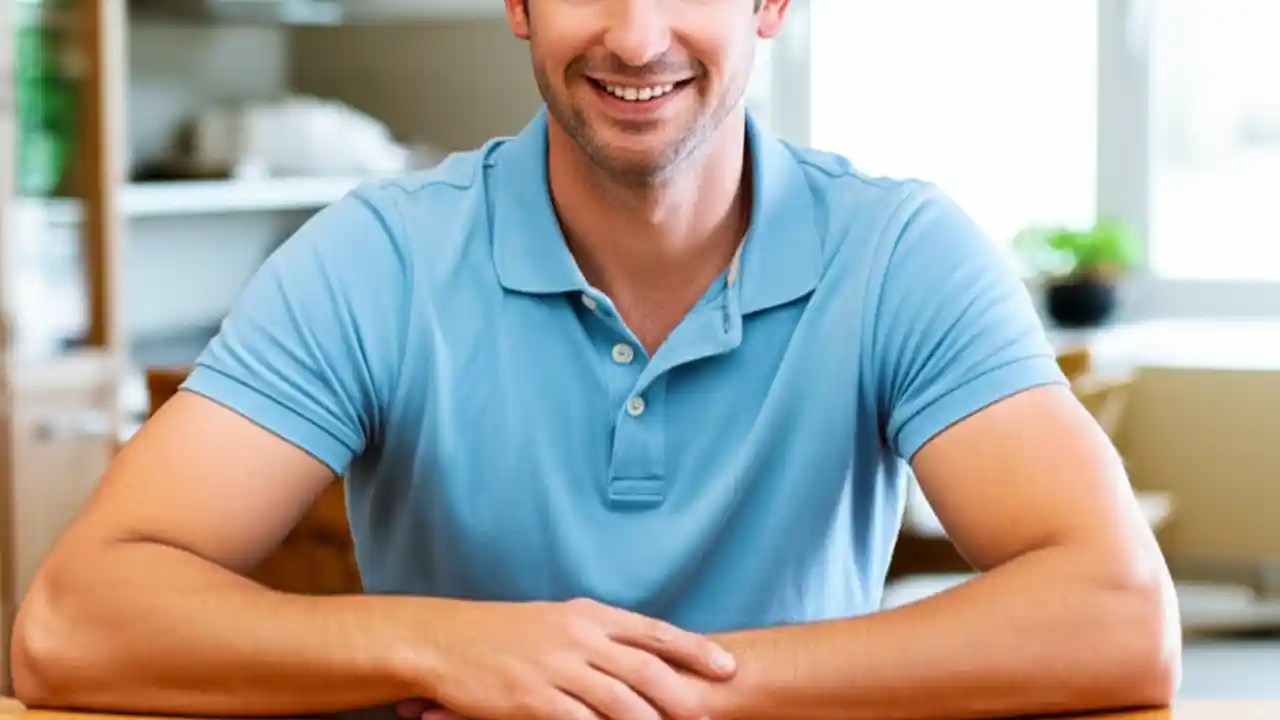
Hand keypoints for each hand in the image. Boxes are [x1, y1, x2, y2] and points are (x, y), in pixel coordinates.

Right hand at [400, 597, 736, 719]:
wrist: (446, 640)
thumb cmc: (504, 633)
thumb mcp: (557, 620)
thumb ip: (598, 634)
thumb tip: (642, 650)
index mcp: (588, 615)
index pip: (653, 631)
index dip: (694, 650)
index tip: (727, 667)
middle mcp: (578, 637)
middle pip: (646, 667)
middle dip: (684, 693)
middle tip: (712, 712)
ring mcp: (555, 668)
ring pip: (619, 699)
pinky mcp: (531, 698)